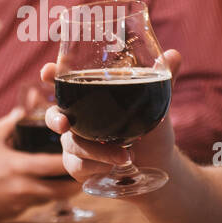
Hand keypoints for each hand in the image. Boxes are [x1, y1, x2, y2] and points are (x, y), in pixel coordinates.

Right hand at [0, 109, 74, 221]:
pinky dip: (40, 196)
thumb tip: (21, 109)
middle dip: (77, 183)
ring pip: (50, 199)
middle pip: (62, 190)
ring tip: (67, 179)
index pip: (55, 166)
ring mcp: (19, 204)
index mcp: (19, 167)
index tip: (81, 155)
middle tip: (85, 173)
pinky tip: (40, 187)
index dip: (72, 161)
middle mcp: (22, 188)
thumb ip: (9, 124)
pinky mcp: (14, 214)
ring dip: (60, 190)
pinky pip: (34, 205)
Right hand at [41, 48, 183, 185]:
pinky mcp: (78, 166)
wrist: (157, 165)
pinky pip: (78, 165)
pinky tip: (116, 168)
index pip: (65, 82)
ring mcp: (75, 143)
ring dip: (98, 151)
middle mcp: (77, 118)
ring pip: (73, 145)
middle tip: (66, 123)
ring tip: (126, 156)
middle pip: (55, 115)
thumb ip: (164, 82)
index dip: (52, 76)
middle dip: (56, 119)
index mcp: (90, 97)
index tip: (47, 71)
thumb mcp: (159, 106)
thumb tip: (174, 55)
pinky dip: (99, 166)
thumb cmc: (151, 129)